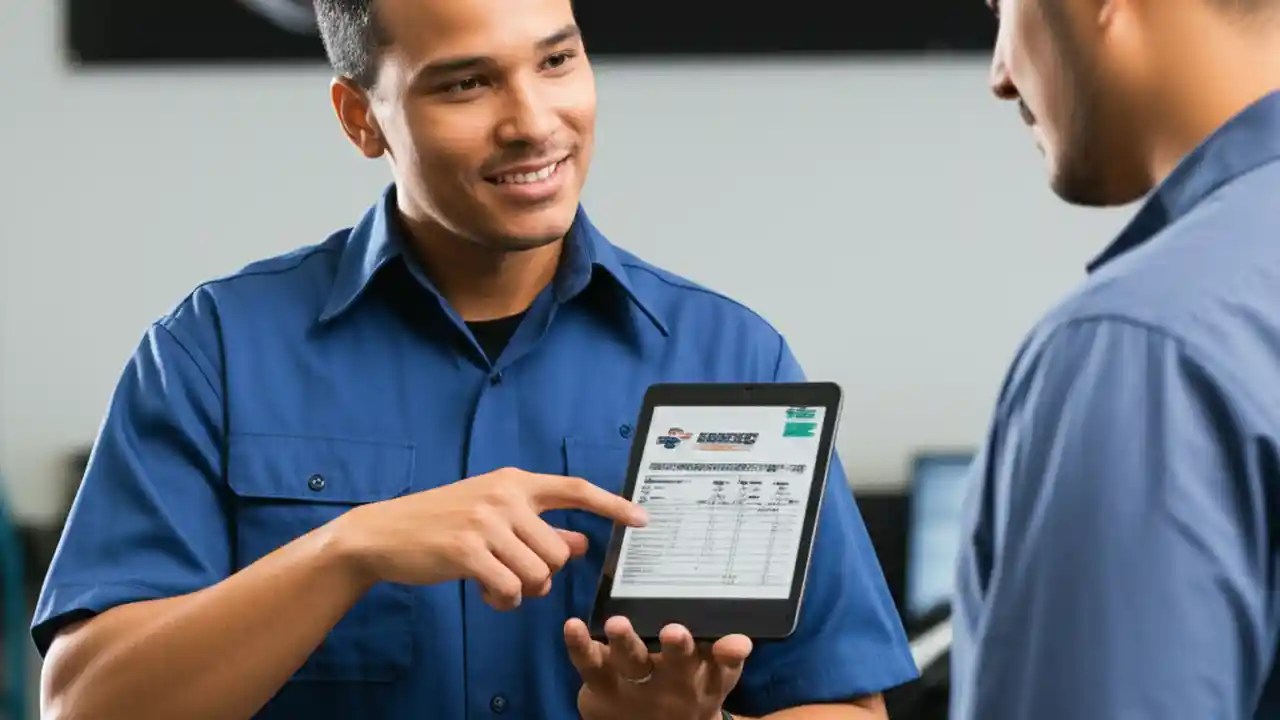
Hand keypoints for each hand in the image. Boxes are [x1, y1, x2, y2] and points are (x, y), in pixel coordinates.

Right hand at [334, 467, 647, 609]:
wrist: (384, 533)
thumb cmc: (442, 525)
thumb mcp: (494, 517)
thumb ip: (538, 527)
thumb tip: (581, 542)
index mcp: (514, 482)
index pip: (575, 489)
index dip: (612, 505)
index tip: (642, 518)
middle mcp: (504, 496)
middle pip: (559, 551)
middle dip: (544, 575)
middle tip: (516, 576)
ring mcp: (486, 521)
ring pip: (538, 572)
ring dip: (522, 590)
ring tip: (495, 582)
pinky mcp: (467, 549)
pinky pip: (509, 589)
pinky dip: (502, 600)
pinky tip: (484, 591)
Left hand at [565, 616, 752, 719]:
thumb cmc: (687, 691)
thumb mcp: (713, 679)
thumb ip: (727, 659)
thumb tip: (741, 641)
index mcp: (700, 677)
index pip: (719, 666)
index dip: (726, 654)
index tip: (733, 642)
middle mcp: (669, 682)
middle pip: (675, 664)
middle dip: (676, 648)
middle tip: (673, 631)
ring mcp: (632, 685)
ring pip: (631, 663)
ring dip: (626, 643)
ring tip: (618, 624)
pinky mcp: (600, 685)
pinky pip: (588, 664)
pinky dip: (579, 645)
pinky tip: (572, 625)